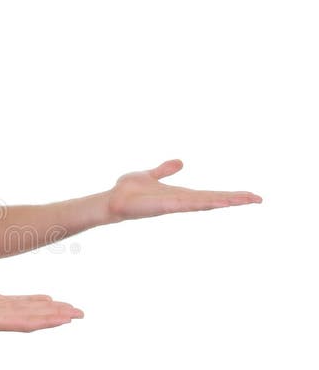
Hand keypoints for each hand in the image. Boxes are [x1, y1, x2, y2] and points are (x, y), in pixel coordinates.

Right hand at [0, 278, 83, 332]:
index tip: (66, 318)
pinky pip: (19, 304)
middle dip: (56, 317)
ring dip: (50, 311)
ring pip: (28, 312)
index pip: (23, 321)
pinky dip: (35, 302)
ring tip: (71, 308)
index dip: (45, 320)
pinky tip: (47, 299)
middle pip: (31, 320)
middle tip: (81, 313)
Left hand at [107, 159, 261, 222]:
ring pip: (205, 202)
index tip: (250, 196)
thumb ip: (165, 170)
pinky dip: (203, 203)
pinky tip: (218, 202)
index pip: (211, 195)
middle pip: (214, 200)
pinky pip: (188, 204)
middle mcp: (182, 201)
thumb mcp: (151, 175)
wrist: (111, 200)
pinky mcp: (165, 206)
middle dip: (235, 199)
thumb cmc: (128, 191)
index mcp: (181, 195)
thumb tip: (180, 162)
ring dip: (225, 201)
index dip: (229, 195)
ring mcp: (175, 205)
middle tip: (258, 199)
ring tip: (247, 199)